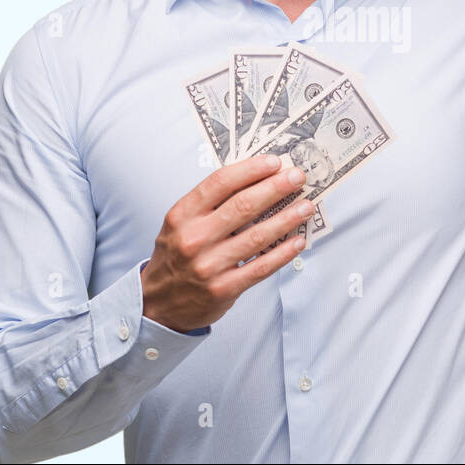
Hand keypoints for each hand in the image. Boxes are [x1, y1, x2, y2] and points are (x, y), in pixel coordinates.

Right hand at [139, 154, 312, 332]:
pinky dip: (283, 253)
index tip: (274, 162)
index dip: (251, 169)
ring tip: (305, 206)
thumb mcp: (181, 223)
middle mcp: (194, 237)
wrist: (158, 302)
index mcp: (182, 215)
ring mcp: (209, 265)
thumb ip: (211, 203)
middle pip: (243, 205)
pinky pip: (261, 267)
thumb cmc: (176, 255)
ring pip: (257, 236)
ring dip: (287, 218)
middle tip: (297, 178)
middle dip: (276, 187)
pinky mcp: (223, 289)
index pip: (220, 182)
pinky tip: (297, 240)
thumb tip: (256, 179)